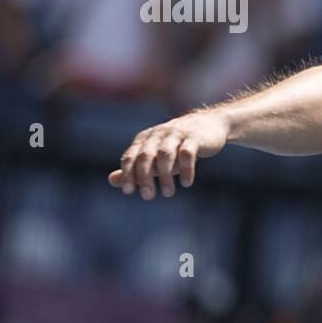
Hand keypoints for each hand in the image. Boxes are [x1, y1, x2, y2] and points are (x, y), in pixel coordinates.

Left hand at [109, 111, 229, 199]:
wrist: (209, 126)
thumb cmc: (178, 146)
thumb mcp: (156, 157)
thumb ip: (136, 169)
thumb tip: (112, 181)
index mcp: (145, 139)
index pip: (131, 157)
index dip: (128, 174)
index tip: (129, 192)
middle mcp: (158, 135)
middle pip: (146, 156)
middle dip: (144, 177)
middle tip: (148, 196)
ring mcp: (177, 135)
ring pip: (165, 155)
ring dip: (165, 176)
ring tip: (168, 193)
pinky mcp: (195, 138)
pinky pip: (187, 153)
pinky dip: (186, 169)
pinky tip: (186, 183)